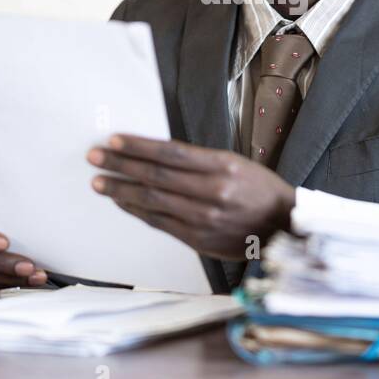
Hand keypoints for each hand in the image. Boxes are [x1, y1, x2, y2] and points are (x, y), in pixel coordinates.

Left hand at [86, 135, 295, 260]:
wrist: (283, 227)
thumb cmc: (258, 190)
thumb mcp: (235, 164)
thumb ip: (199, 162)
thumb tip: (157, 156)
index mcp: (222, 167)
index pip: (170, 153)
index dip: (139, 146)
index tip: (114, 140)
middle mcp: (212, 192)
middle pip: (155, 176)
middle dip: (121, 165)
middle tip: (95, 157)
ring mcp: (204, 217)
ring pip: (153, 201)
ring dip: (121, 190)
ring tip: (99, 182)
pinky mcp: (199, 239)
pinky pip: (160, 223)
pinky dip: (137, 212)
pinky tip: (122, 203)